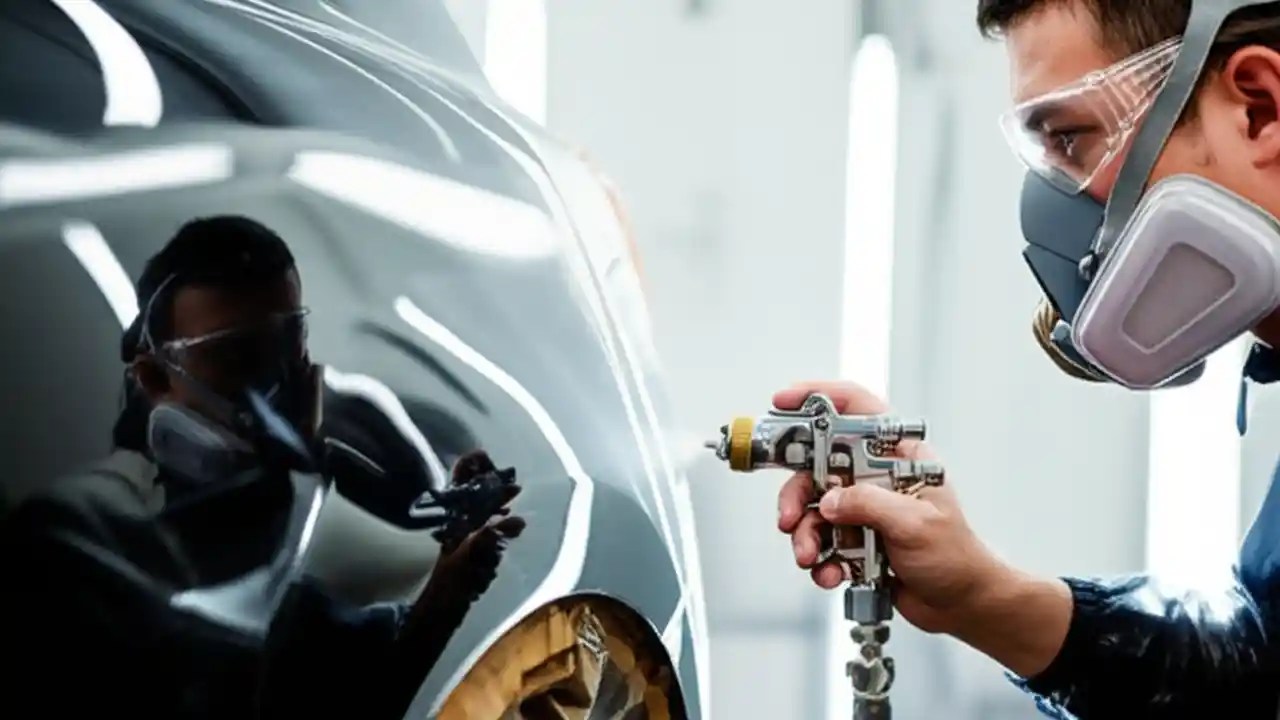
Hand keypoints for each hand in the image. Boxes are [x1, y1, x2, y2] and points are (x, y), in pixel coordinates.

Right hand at [773, 381, 1004, 635]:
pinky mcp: (855, 537)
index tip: (784, 403)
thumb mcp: (914, 523)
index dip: (818, 398)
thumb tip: (829, 501)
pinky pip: (822, 540)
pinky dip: (819, 558)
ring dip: (806, 535)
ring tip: (811, 557)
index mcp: (899, 457)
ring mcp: (864, 507)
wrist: (960, 604)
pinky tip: (830, 573)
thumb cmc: (955, 557)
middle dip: (798, 495)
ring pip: (815, 508)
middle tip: (790, 519)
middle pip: (820, 466)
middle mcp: (877, 477)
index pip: (857, 410)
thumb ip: (868, 504)